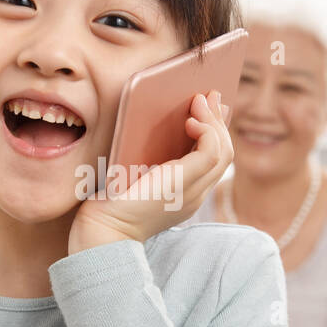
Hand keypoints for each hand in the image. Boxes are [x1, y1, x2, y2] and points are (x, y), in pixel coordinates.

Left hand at [69, 90, 232, 253]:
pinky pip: (212, 151)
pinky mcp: (185, 183)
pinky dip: (207, 130)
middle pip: (223, 153)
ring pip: (223, 150)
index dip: (214, 132)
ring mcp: (193, 191)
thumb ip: (150, 158)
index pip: (211, 161)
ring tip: (199, 100)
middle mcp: (194, 194)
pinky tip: (191, 119)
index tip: (207, 109)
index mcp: (184, 194)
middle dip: (218, 121)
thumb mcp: (134, 174)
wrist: (103, 230)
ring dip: (214, 121)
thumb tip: (160, 127)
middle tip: (208, 96)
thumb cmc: (109, 203)